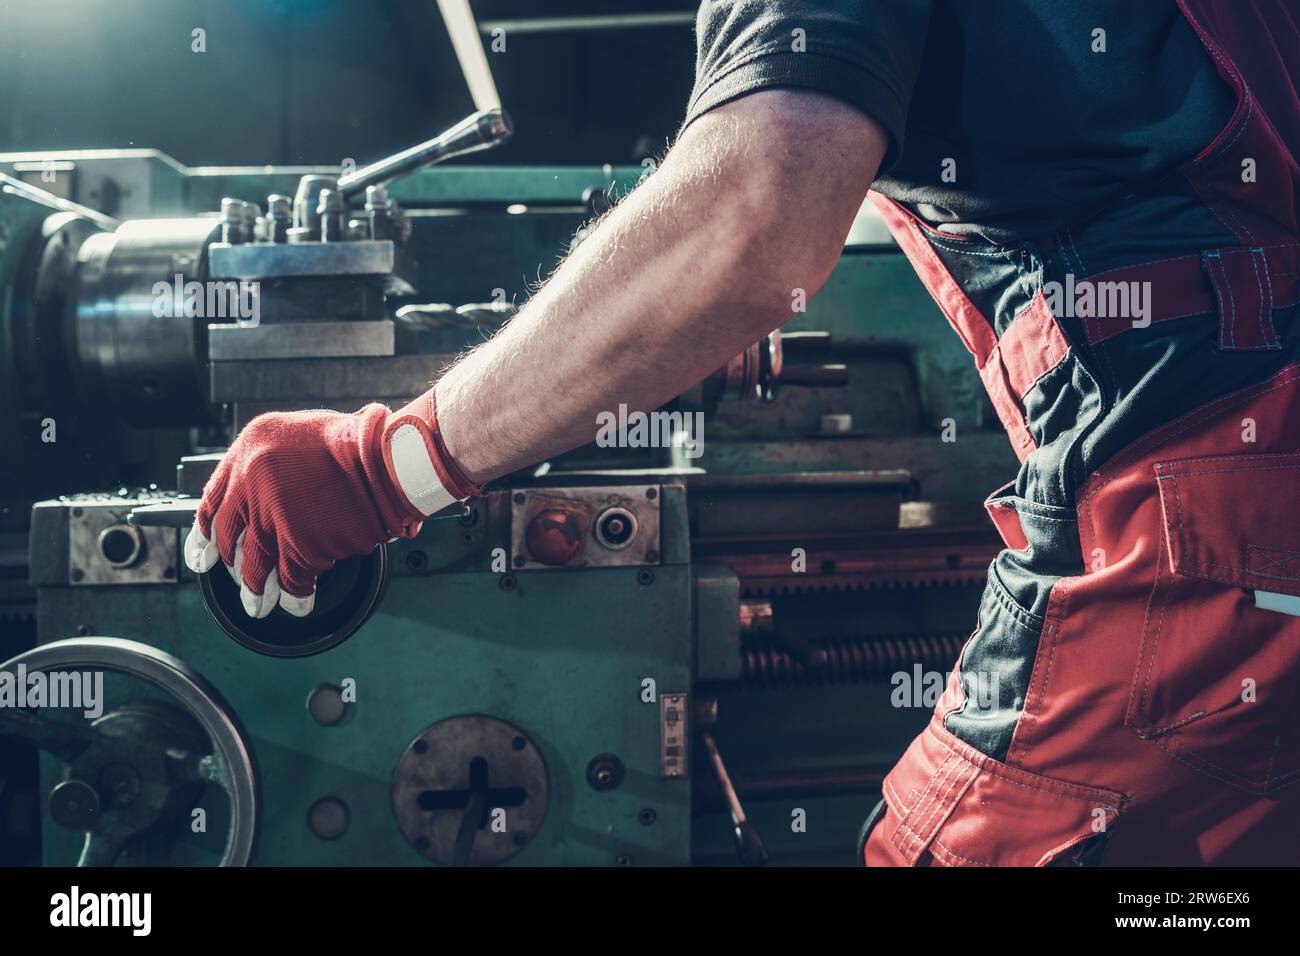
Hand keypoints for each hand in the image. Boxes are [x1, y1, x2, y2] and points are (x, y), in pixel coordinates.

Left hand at [183, 393, 476, 618]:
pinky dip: (295, 596)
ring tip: (259, 604)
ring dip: (256, 589)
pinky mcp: (301, 547)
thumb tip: (271, 492)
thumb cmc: (359, 440)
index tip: (204, 549)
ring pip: (255, 565)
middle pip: (228, 538)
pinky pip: (292, 580)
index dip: (206, 531)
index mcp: (249, 451)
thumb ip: (276, 463)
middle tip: (234, 578)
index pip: (214, 500)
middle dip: (230, 564)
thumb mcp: (300, 432)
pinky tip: (297, 603)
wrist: (387, 457)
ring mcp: (274, 519)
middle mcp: (253, 485)